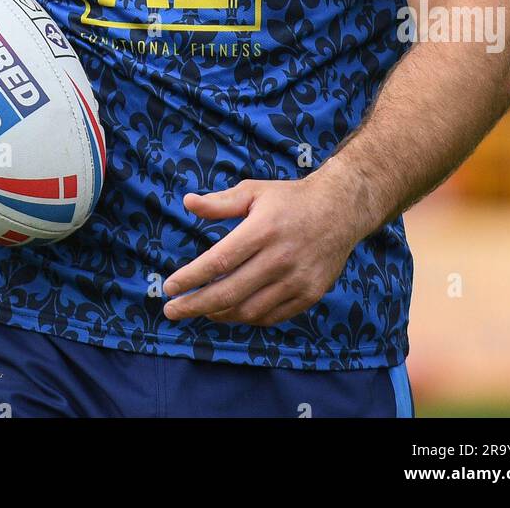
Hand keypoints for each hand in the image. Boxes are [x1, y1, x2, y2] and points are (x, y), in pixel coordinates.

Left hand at [162, 170, 362, 327]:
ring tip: (200, 310)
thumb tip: (187, 203)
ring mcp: (297, 280)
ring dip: (219, 314)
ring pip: (248, 310)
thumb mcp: (254, 191)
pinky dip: (246, 318)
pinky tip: (231, 311)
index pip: (218, 261)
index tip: (168, 287)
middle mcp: (280, 258)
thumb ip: (220, 202)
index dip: (190, 278)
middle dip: (195, 306)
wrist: (341, 210)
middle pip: (229, 293)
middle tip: (171, 311)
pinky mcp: (309, 295)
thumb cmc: (290, 199)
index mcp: (263, 230)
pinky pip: (271, 316)